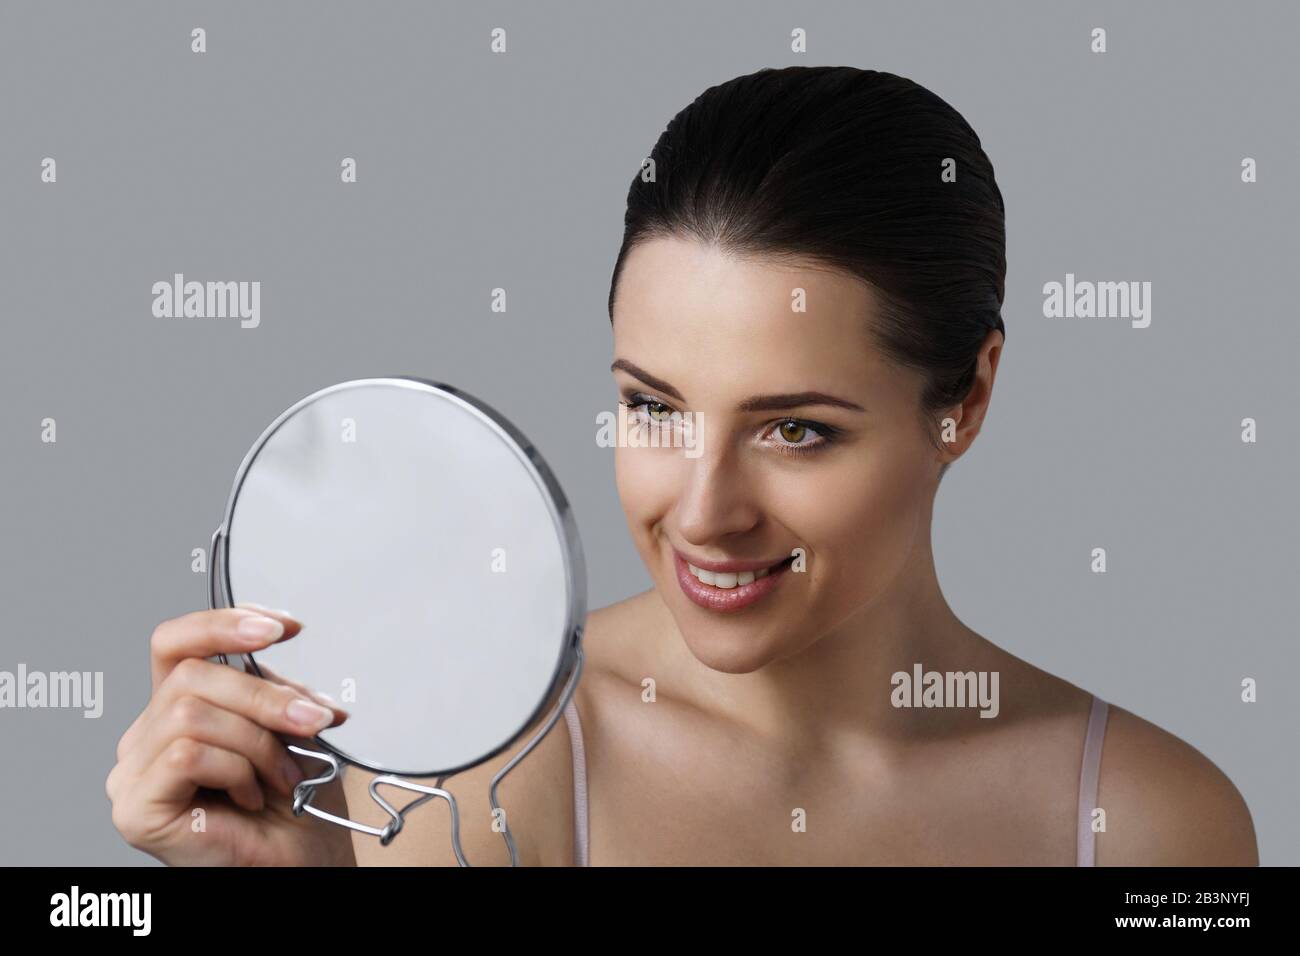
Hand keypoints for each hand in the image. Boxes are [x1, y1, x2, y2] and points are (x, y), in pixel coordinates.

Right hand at [107, 605, 354, 865]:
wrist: (301, 865)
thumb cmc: (297, 805)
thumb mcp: (289, 726)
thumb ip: (271, 684)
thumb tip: (277, 634)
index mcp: (176, 709)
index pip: (175, 642)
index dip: (223, 623)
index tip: (284, 627)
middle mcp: (145, 737)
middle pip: (191, 675)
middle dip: (265, 696)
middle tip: (315, 719)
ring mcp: (132, 774)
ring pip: (190, 714)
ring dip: (256, 741)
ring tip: (284, 776)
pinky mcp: (135, 808)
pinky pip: (186, 755)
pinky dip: (235, 770)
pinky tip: (252, 797)